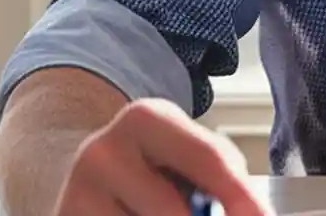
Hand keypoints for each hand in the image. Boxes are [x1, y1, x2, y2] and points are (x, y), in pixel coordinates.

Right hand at [53, 97, 268, 215]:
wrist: (87, 178)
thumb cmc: (154, 167)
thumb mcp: (189, 153)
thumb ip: (221, 174)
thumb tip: (249, 212)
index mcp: (144, 119)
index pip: (207, 159)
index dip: (239, 195)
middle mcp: (103, 153)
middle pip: (176, 213)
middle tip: (203, 213)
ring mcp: (76, 196)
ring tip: (151, 211)